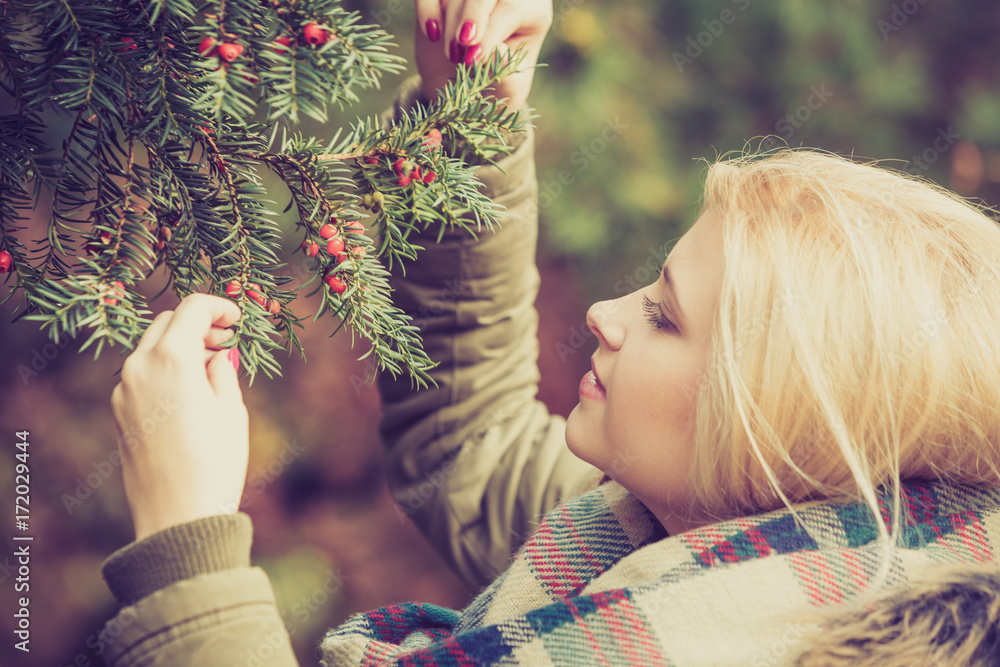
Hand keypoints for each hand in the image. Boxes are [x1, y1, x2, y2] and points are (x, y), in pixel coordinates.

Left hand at [110, 294, 246, 540]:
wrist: (178, 519)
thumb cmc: (215, 465)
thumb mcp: (231, 412)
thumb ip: (223, 372)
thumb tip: (218, 354)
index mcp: (172, 359)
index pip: (192, 308)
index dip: (219, 306)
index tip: (237, 321)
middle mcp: (140, 368)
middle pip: (167, 322)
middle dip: (197, 324)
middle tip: (227, 342)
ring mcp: (124, 391)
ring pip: (150, 347)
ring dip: (179, 346)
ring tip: (210, 369)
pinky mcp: (119, 413)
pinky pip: (141, 375)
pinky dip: (165, 369)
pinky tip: (189, 393)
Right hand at [414, 0, 552, 110]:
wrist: (471, 91)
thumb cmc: (498, 87)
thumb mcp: (509, 87)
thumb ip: (505, 70)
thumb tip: (496, 50)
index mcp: (533, 11)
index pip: (511, 8)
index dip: (490, 32)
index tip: (472, 58)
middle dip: (471, 16)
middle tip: (460, 48)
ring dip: (450, 23)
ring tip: (452, 55)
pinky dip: (427, 9)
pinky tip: (432, 34)